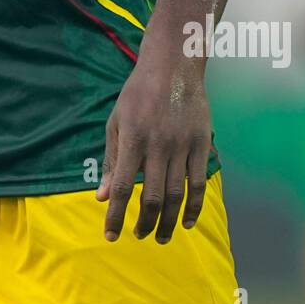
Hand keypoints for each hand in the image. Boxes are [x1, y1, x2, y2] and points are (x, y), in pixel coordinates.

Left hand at [97, 53, 210, 243]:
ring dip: (169, 222)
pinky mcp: (201, 144)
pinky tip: (188, 222)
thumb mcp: (116, 122)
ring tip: (161, 237)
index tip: (111, 236)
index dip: (116, 215)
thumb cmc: (137, 95)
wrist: (172, 66)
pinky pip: (199, 182)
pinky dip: (194, 206)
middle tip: (139, 236)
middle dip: (144, 223)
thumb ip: (112, 160)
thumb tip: (103, 196)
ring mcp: (182, 145)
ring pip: (177, 195)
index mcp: (132, 139)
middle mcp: (158, 145)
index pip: (124, 187)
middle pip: (153, 197)